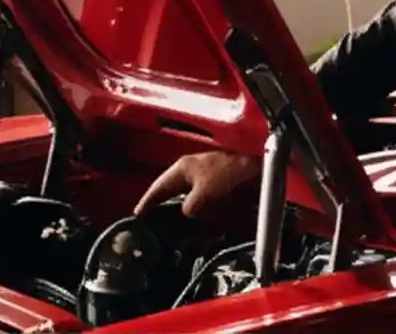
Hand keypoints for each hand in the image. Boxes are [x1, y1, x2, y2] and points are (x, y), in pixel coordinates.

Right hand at [133, 151, 259, 217]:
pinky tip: (203, 224)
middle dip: (164, 210)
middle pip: (171, 194)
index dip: (146, 203)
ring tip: (178, 231)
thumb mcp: (204, 192)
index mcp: (182, 169)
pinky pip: (204, 202)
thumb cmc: (230, 172)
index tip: (136, 218)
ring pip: (189, 200)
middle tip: (156, 228)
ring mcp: (205, 177)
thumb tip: (188, 214)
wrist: (259, 164)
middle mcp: (191, 172)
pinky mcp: (219, 185)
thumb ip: (190, 207)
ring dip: (185, 214)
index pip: (158, 188)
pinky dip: (202, 213)